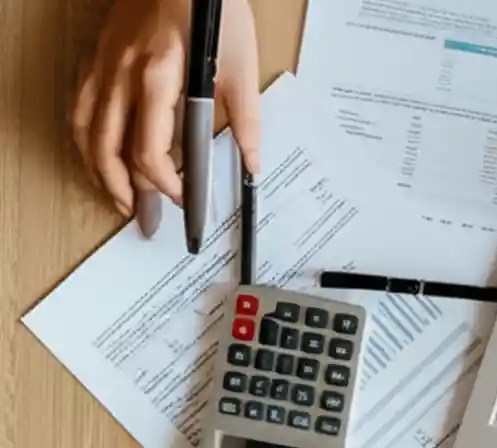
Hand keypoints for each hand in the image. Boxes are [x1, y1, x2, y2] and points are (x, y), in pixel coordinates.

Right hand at [72, 0, 260, 217]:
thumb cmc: (214, 9)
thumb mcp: (240, 66)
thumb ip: (245, 120)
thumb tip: (252, 163)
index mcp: (159, 78)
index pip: (149, 150)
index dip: (164, 183)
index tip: (183, 199)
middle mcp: (123, 74)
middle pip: (109, 148)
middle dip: (124, 189)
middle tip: (141, 215)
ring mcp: (104, 65)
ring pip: (86, 130)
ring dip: (98, 169)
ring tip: (117, 195)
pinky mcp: (98, 56)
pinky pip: (81, 105)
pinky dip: (85, 137)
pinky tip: (98, 152)